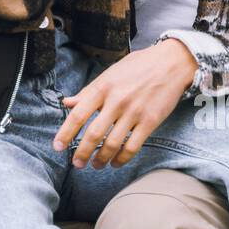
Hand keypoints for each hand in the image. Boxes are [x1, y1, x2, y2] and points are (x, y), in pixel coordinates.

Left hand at [52, 38, 198, 168]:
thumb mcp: (109, 73)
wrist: (171, 63)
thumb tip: (67, 103)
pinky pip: (132, 147)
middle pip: (93, 134)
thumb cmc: (138, 67)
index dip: (65, 133)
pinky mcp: (150, 122)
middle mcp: (117, 101)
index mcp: (103, 87)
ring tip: (95, 165)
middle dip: (82, 153)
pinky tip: (115, 162)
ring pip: (112, 144)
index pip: (78, 115)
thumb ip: (88, 91)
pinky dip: (121, 159)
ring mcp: (134, 112)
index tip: (57, 147)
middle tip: (76, 164)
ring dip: (101, 159)